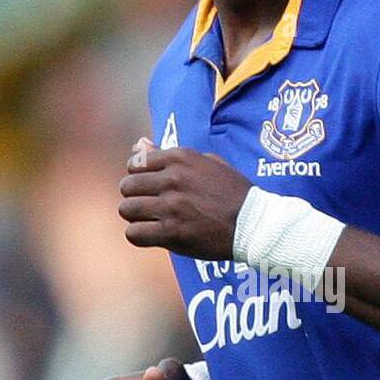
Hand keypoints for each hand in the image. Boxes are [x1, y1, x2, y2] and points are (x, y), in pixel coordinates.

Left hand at [118, 140, 250, 258]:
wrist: (254, 223)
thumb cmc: (232, 192)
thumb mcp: (206, 162)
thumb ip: (169, 154)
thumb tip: (138, 144)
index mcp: (180, 158)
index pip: (136, 163)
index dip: (138, 177)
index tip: (149, 187)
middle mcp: (172, 179)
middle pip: (127, 186)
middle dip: (134, 197)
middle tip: (148, 206)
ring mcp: (171, 206)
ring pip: (126, 209)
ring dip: (135, 217)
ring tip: (150, 221)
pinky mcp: (172, 232)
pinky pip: (134, 233)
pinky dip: (139, 236)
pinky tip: (152, 235)